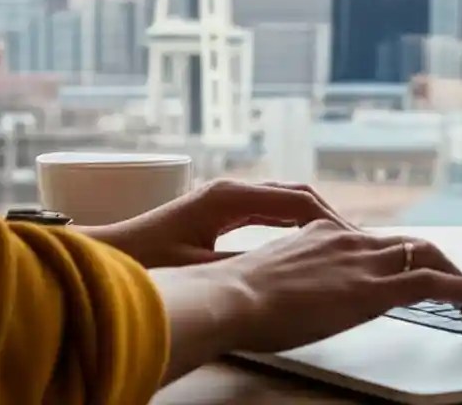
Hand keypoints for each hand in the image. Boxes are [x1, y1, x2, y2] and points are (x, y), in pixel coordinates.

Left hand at [82, 179, 356, 268]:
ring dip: (313, 217)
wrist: (106, 256)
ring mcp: (224, 198)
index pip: (296, 199)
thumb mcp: (199, 270)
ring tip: (339, 241)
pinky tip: (306, 240)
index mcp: (230, 197)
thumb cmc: (143, 262)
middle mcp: (230, 190)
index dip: (329, 219)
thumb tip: (286, 271)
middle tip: (356, 241)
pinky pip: (268, 210)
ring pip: (283, 199)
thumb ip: (242, 270)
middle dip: (328, 216)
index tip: (353, 240)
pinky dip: (293, 222)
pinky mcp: (218, 210)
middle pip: (294, 194)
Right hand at [152, 219, 461, 377]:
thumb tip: (290, 294)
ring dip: (454, 275)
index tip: (404, 264)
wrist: (231, 298)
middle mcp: (348, 240)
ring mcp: (363, 262)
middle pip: (407, 243)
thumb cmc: (236, 297)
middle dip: (435, 259)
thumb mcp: (266, 277)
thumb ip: (288, 278)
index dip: (395, 254)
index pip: (371, 240)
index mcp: (322, 234)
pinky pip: (430, 283)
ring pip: (425, 257)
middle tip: (452, 277)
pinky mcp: (373, 288)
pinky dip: (459, 289)